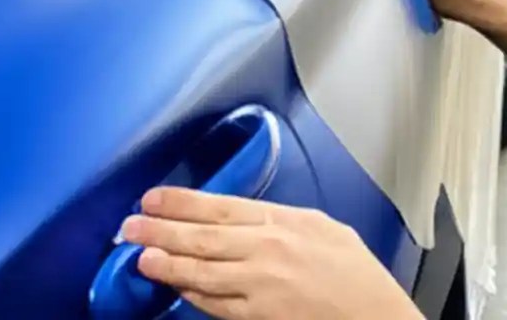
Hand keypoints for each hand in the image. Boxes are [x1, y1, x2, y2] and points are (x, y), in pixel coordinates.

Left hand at [120, 188, 423, 319]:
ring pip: (202, 271)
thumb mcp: (323, 229)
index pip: (219, 207)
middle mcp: (268, 248)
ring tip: (140, 256)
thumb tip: (246, 220)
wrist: (375, 316)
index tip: (153, 199)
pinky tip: (175, 288)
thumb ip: (281, 222)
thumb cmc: (356, 276)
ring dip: (166, 263)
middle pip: (201, 236)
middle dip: (161, 230)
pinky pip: (217, 304)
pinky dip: (193, 294)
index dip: (181, 203)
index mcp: (283, 221)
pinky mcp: (261, 314)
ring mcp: (262, 284)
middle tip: (130, 226)